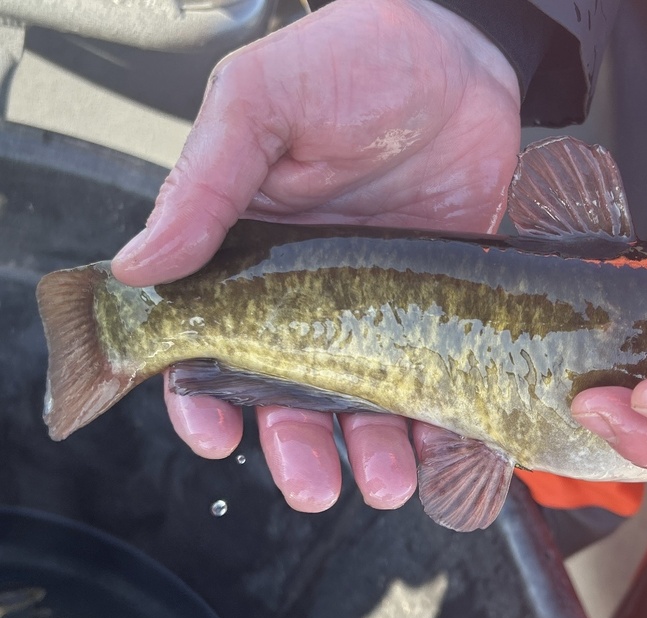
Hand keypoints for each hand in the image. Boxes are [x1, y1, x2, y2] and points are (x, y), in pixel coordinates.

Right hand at [110, 0, 520, 512]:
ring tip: (391, 481)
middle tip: (315, 486)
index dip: (202, 400)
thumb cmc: (349, 62)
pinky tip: (448, 448)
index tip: (215, 435)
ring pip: (365, 403)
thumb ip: (205, 186)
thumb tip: (136, 268)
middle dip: (297, 450)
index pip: (208, 344)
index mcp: (248, 254)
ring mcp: (379, 306)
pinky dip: (442, 422)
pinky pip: (439, 378)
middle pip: (289, 395)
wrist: (459, 52)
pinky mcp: (442, 306)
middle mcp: (310, 293)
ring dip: (371, 453)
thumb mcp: (261, 107)